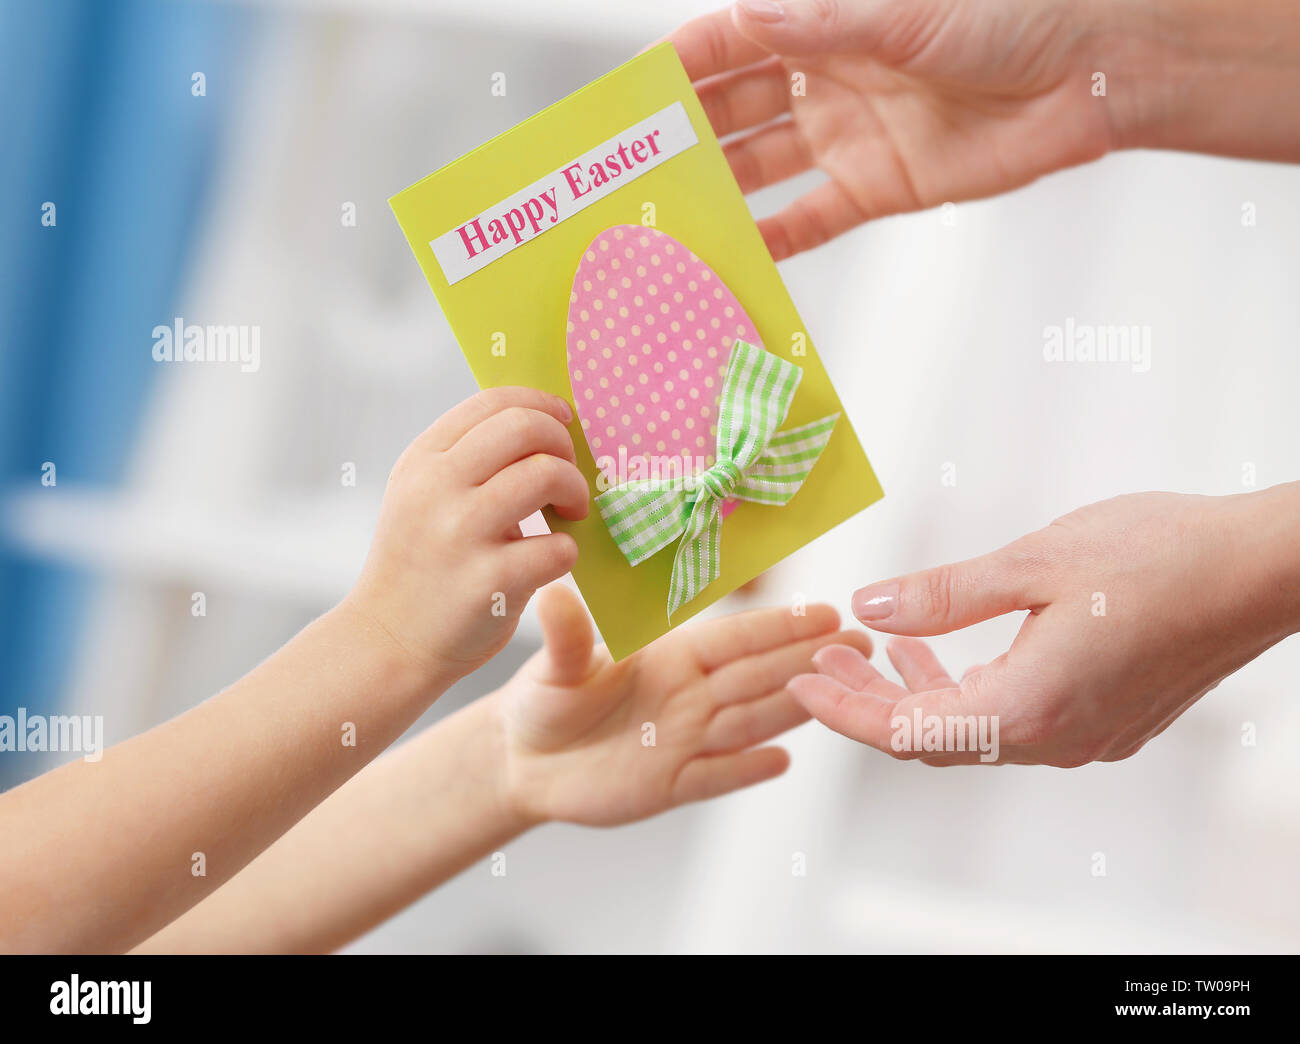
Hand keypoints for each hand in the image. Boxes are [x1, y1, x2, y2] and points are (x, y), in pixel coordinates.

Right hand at [343, 387, 588, 686]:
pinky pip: (557, 547)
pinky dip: (567, 552)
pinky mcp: (488, 581)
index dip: (541, 405)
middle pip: (525, 429)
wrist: (388, 642)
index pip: (493, 402)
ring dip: (575, 492)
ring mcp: (460, 534)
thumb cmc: (423, 565)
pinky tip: (551, 561)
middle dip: (564, 446)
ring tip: (570, 516)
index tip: (564, 423)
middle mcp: (436, 488)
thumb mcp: (423, 497)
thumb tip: (548, 425)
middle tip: (569, 479)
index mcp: (422, 460)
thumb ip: (469, 460)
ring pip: (547, 476)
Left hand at [495, 585, 872, 823]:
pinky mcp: (671, 785)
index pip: (732, 640)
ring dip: (791, 708)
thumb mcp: (552, 668)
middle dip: (808, 659)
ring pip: (747, 722)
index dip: (778, 628)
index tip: (825, 612)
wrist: (525, 761)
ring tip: (841, 691)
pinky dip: (747, 770)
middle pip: (755, 677)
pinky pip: (717, 776)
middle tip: (861, 644)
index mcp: (668, 657)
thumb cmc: (542, 701)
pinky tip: (784, 760)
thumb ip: (566, 637)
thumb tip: (552, 592)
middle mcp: (687, 696)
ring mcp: (685, 740)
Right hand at [668, 0, 1117, 258]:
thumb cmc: (1011, 16)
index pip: (733, 42)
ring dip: (717, 188)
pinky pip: (810, 217)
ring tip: (668, 215)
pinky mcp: (877, 186)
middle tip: (636, 167)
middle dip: (686, 132)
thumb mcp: (909, 15)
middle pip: (735, 107)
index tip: (635, 95)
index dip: (682, 65)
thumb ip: (825, 25)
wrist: (1087, 75)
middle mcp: (827, 77)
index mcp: (828, 22)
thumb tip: (751, 18)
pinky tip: (735, 256)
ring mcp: (848, 135)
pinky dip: (773, 238)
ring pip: (762, 165)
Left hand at [789, 485, 1299, 765]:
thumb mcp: (1033, 563)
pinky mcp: (1108, 719)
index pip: (906, 732)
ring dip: (919, 694)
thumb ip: (943, 596)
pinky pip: (1014, 721)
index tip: (799, 683)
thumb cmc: (1160, 556)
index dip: (844, 710)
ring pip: (974, 731)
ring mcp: (1087, 737)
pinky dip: (967, 691)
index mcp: (1030, 709)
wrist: (1264, 570)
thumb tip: (869, 609)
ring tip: (876, 648)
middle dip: (870, 701)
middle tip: (825, 657)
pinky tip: (949, 653)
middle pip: (934, 740)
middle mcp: (1057, 740)